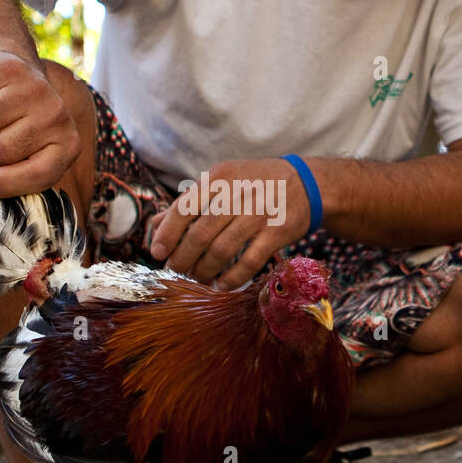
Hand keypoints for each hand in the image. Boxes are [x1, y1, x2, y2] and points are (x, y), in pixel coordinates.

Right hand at [0, 51, 80, 197]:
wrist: (19, 78)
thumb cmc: (22, 128)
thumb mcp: (33, 158)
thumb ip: (21, 179)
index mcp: (68, 145)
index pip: (39, 175)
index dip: (7, 185)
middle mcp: (58, 115)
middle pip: (1, 150)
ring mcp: (36, 89)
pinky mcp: (9, 69)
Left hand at [148, 158, 311, 288]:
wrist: (305, 183)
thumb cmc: (255, 183)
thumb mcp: (222, 181)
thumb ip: (189, 201)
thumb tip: (155, 226)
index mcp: (220, 177)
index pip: (184, 208)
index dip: (167, 234)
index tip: (157, 252)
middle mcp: (238, 193)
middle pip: (200, 234)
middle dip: (183, 258)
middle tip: (176, 270)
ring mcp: (259, 213)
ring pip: (223, 250)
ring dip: (205, 270)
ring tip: (197, 278)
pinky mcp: (277, 232)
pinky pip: (249, 261)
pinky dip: (232, 278)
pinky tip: (221, 285)